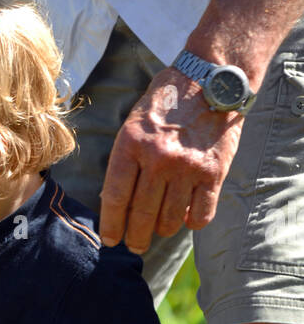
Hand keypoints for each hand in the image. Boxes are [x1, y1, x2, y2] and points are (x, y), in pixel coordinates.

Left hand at [98, 67, 245, 252]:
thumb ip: (126, 160)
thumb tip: (115, 202)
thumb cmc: (167, 101)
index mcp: (132, 144)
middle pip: (142, 215)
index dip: (112, 225)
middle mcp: (159, 158)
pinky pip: (201, 215)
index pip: (116, 197)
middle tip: (135, 245)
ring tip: (160, 229)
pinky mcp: (214, 172)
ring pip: (170, 220)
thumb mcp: (135, 123)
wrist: (212, 78)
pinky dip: (192, 222)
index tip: (110, 240)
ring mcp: (188, 167)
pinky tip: (187, 217)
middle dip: (135, 237)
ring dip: (163, 231)